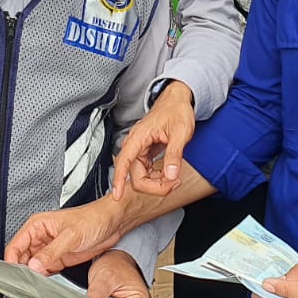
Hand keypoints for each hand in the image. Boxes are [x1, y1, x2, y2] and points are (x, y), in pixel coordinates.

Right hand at [4, 196, 126, 274]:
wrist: (112, 223)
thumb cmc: (93, 218)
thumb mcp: (71, 236)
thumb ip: (51, 252)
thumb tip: (34, 265)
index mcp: (38, 225)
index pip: (15, 246)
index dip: (11, 261)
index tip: (14, 275)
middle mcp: (41, 237)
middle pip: (21, 258)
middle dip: (22, 271)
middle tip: (26, 283)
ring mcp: (50, 249)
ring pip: (33, 266)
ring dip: (33, 276)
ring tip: (35, 284)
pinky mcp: (59, 258)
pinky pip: (46, 271)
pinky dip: (44, 278)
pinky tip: (46, 283)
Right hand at [113, 81, 195, 198]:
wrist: (177, 101)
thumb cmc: (177, 111)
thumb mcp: (180, 132)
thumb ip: (174, 154)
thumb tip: (171, 176)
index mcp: (139, 137)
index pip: (124, 162)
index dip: (119, 180)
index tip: (117, 196)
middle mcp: (135, 145)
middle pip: (136, 177)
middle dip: (154, 186)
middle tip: (175, 183)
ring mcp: (139, 151)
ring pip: (141, 177)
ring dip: (157, 183)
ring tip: (174, 177)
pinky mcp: (145, 154)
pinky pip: (147, 173)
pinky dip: (158, 178)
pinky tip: (169, 173)